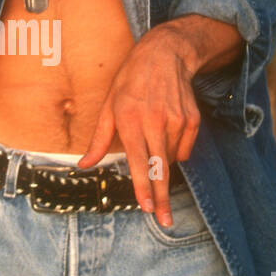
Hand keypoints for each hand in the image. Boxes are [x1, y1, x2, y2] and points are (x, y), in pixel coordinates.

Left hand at [76, 26, 201, 226]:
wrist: (164, 55)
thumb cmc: (130, 82)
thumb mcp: (108, 107)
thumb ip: (98, 140)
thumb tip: (84, 166)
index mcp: (131, 120)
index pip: (138, 161)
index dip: (143, 186)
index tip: (146, 207)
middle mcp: (155, 121)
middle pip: (160, 169)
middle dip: (161, 197)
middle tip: (164, 221)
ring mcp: (177, 120)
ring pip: (171, 159)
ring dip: (162, 163)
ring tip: (153, 142)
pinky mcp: (192, 119)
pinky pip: (185, 149)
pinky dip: (176, 151)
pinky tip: (167, 135)